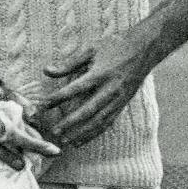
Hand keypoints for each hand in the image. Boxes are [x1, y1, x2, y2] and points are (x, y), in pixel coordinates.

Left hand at [33, 32, 151, 147]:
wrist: (144, 51)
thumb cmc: (114, 46)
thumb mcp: (91, 50)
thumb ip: (68, 64)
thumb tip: (45, 71)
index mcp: (101, 73)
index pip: (76, 88)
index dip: (59, 97)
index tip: (44, 105)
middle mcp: (110, 89)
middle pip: (88, 110)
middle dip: (71, 122)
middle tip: (55, 131)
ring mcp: (118, 99)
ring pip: (99, 121)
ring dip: (82, 133)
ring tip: (67, 142)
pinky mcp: (122, 105)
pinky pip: (107, 122)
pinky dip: (94, 133)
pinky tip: (82, 140)